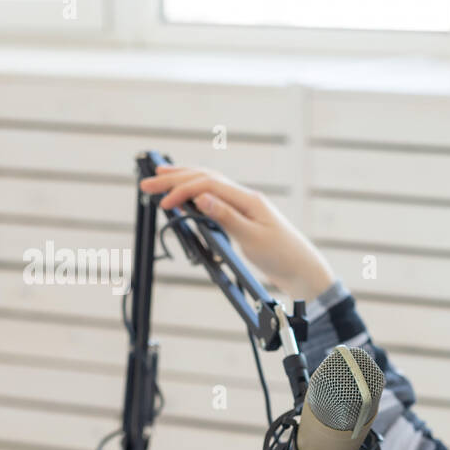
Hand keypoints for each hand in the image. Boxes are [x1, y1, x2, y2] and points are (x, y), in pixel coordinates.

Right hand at [139, 164, 336, 301]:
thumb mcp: (253, 238)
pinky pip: (215, 198)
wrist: (302, 270)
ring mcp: (244, 206)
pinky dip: (196, 194)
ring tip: (161, 178)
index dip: (182, 190)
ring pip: (209, 185)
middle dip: (175, 179)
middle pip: (205, 179)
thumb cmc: (282, 256)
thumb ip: (226, 217)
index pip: (208, 184)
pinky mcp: (243, 218)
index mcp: (248, 199)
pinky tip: (185, 196)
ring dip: (184, 181)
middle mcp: (245, 198)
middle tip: (147, 182)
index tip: (163, 203)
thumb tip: (201, 197)